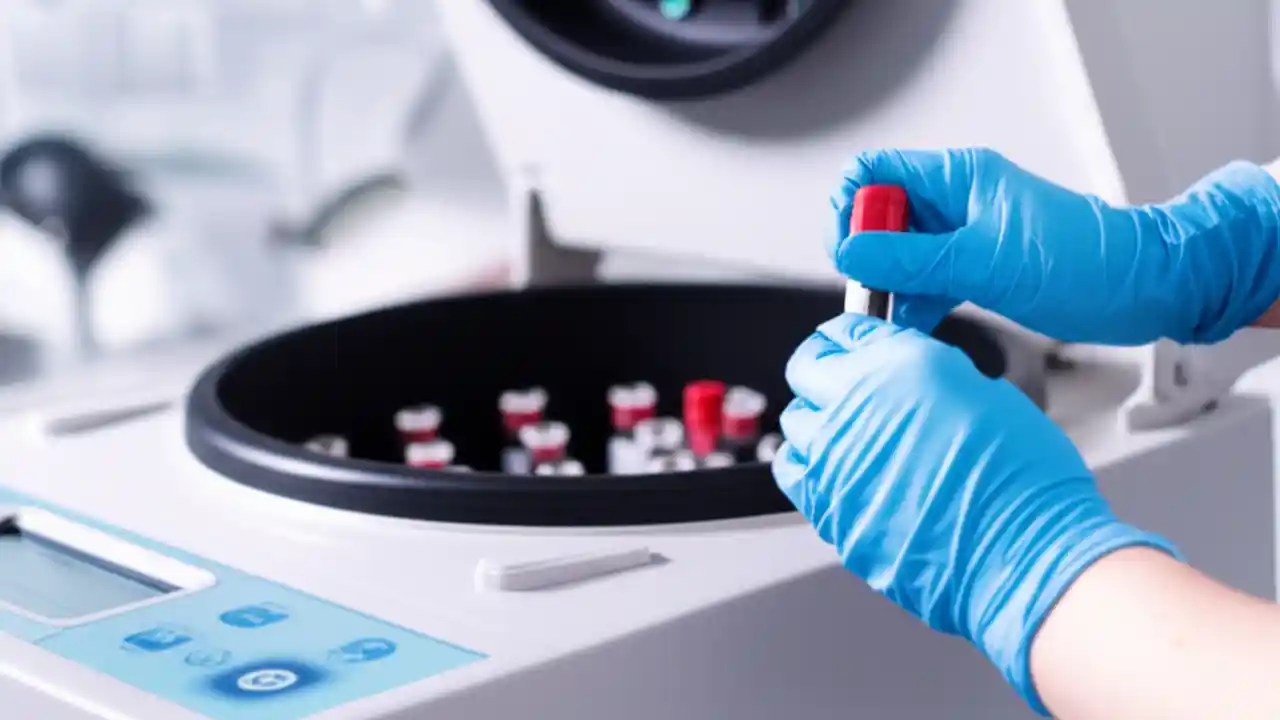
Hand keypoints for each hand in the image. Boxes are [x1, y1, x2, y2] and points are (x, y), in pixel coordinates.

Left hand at [773, 313, 1175, 713]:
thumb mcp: (989, 394)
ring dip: (818, 423)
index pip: (844, 332)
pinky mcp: (826, 507)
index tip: (853, 348)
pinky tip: (841, 473)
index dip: (850, 340)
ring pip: (796, 424)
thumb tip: (911, 381)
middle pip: (806, 370)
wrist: (1022, 555)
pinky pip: (796, 474)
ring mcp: (833, 458)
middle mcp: (856, 404)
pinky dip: (810, 467)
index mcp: (900, 364)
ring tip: (851, 437)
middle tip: (847, 387)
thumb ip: (932, 377)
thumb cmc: (1024, 481)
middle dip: (824, 373)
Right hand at [830, 148, 1279, 343]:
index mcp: (957, 177)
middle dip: (866, 255)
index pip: (873, 172)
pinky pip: (924, 281)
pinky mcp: (975, 269)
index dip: (851, 208)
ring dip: (888, 285)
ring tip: (894, 318)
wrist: (1145, 288)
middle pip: (879, 216)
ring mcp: (963, 236)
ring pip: (898, 254)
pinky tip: (914, 327)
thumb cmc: (1085, 262)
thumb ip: (911, 259)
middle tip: (873, 292)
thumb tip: (849, 252)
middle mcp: (954, 201)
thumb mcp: (985, 262)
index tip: (852, 252)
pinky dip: (913, 303)